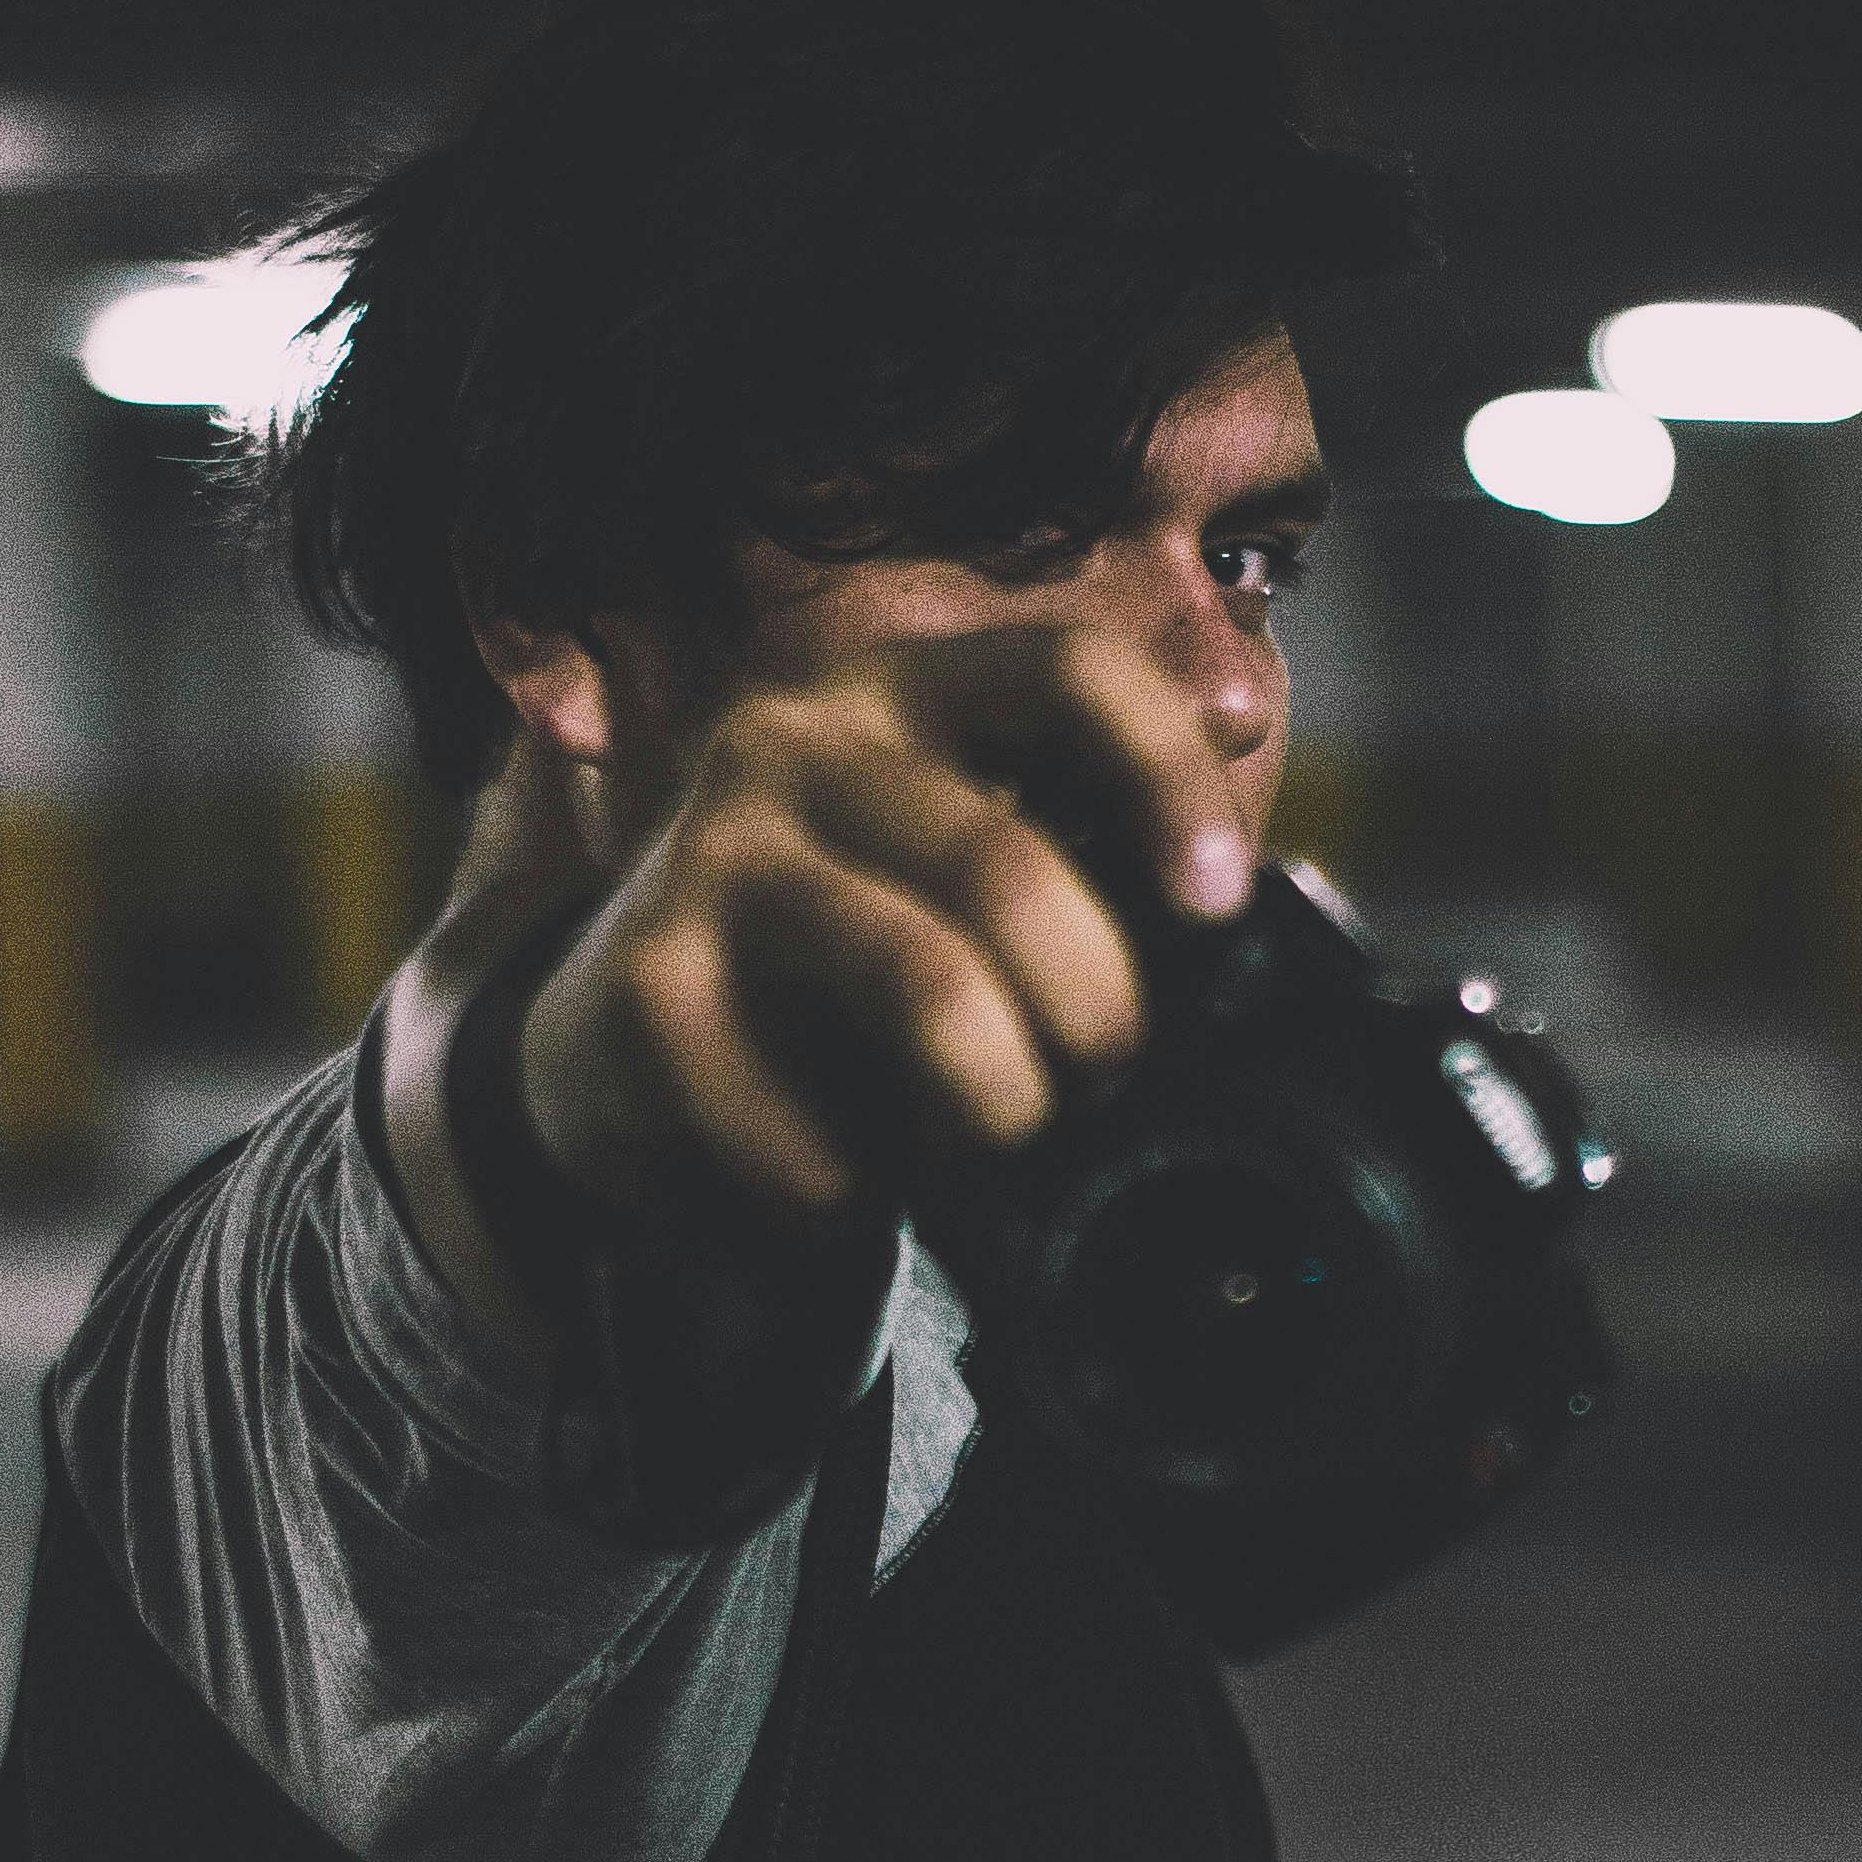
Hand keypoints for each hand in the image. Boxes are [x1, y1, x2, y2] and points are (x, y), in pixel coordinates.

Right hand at [515, 615, 1257, 1235]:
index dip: (1167, 777)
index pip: (1068, 672)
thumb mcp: (955, 857)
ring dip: (1000, 1099)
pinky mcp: (648, 987)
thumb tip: (1249, 814)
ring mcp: (710, 857)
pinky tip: (850, 1186)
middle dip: (1093, 1006)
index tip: (1217, 903)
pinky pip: (813, 1122)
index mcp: (905, 688)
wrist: (613, 1031)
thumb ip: (1084, 834)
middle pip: (1004, 863)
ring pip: (921, 984)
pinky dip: (860, 1189)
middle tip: (1104, 1075)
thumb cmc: (836, 947)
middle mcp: (798, 741)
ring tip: (1003, 1135)